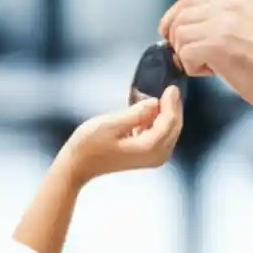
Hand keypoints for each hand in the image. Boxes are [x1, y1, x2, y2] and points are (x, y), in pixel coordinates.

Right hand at [61, 85, 182, 185]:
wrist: (78, 165)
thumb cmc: (89, 145)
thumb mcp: (111, 124)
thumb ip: (136, 113)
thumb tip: (154, 103)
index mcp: (149, 148)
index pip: (170, 122)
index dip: (171, 103)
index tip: (171, 87)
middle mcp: (156, 156)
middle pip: (174, 127)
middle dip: (173, 108)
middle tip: (170, 89)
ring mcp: (153, 159)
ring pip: (170, 132)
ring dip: (167, 115)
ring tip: (161, 98)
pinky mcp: (147, 157)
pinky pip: (162, 137)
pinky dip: (159, 123)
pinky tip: (151, 113)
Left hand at [158, 0, 252, 112]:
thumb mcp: (246, 27)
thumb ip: (219, 21)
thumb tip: (183, 28)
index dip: (174, 17)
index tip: (171, 35)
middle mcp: (230, 5)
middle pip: (180, 16)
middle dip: (177, 39)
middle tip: (188, 58)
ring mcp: (224, 23)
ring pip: (179, 34)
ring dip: (186, 54)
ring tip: (209, 66)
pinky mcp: (218, 44)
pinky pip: (184, 53)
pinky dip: (192, 67)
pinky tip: (213, 72)